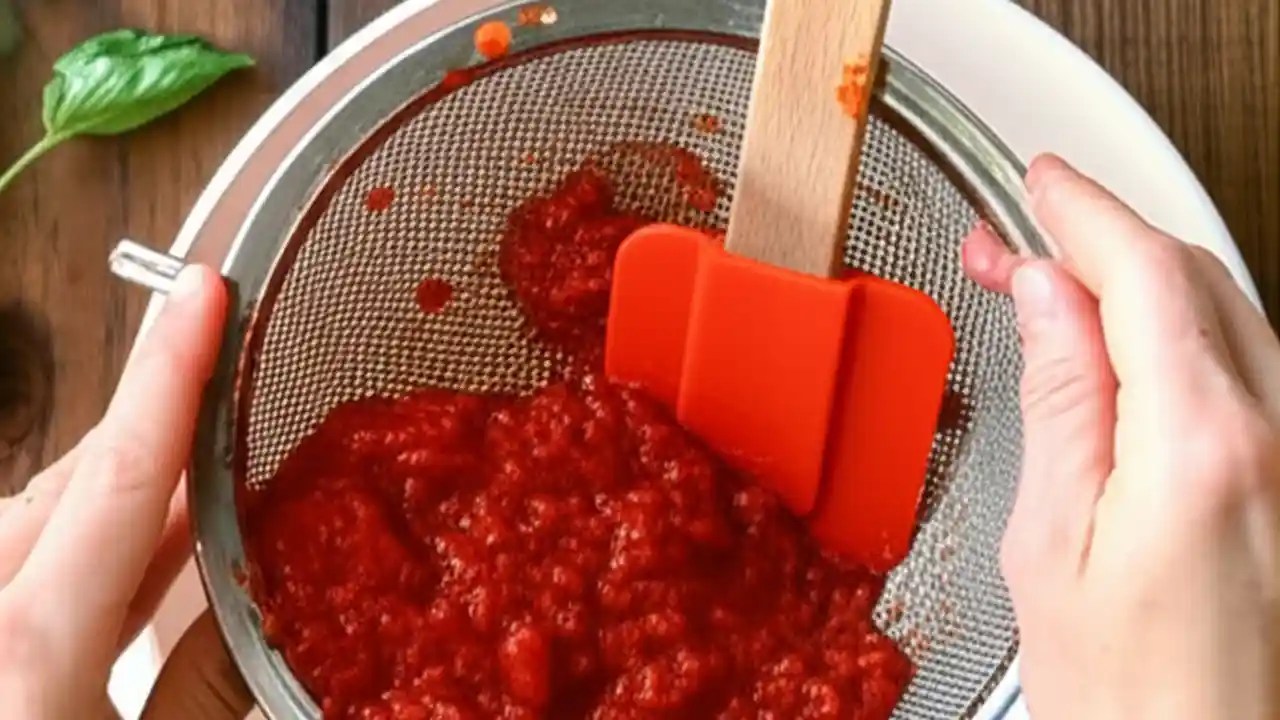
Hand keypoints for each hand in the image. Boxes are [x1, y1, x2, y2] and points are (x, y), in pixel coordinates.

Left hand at [0, 265, 250, 718]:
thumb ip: (205, 685)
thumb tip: (264, 610)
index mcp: (29, 644)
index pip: (122, 473)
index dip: (171, 370)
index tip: (205, 289)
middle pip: (78, 478)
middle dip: (159, 439)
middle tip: (238, 410)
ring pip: (39, 507)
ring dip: (117, 493)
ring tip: (195, 503)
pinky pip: (16, 547)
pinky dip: (75, 538)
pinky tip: (127, 557)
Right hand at [962, 155, 1279, 718]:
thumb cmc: (1126, 695)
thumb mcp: (1050, 544)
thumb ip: (1060, 403)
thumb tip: (1048, 299)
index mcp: (1200, 447)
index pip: (1144, 275)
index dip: (1085, 210)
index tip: (1040, 181)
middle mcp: (1276, 438)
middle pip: (1192, 278)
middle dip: (1100, 237)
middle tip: (1017, 239)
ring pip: (1222, 312)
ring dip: (1135, 280)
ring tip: (1051, 287)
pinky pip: (1241, 365)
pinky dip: (1172, 330)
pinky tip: (1118, 343)